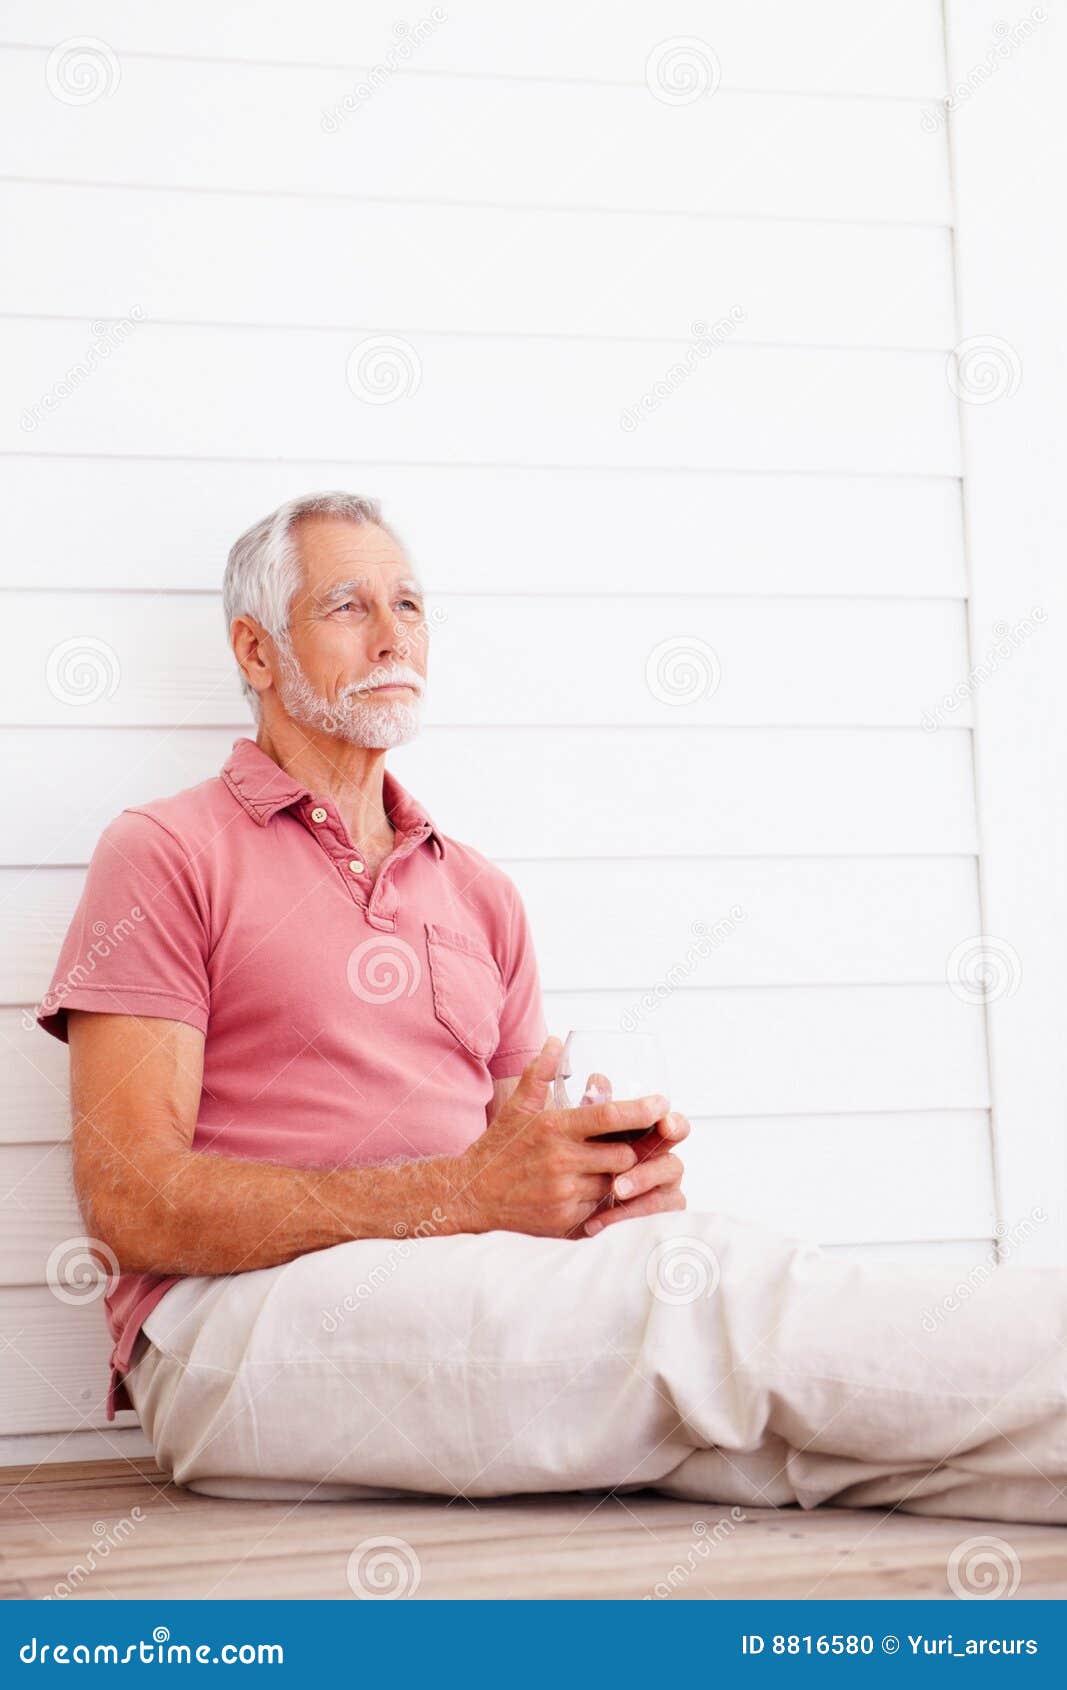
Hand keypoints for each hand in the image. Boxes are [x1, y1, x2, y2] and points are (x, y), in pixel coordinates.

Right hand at [452, 1036, 668, 1237]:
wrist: (472, 1193)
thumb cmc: (500, 1146)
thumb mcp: (518, 1106)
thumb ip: (540, 1072)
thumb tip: (556, 1040)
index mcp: (554, 1128)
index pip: (609, 1117)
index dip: (642, 1111)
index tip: (663, 1104)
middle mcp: (561, 1161)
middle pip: (624, 1156)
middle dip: (631, 1150)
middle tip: (632, 1144)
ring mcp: (564, 1194)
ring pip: (616, 1184)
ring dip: (619, 1176)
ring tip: (612, 1167)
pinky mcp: (565, 1222)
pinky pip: (603, 1210)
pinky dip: (605, 1200)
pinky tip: (596, 1190)